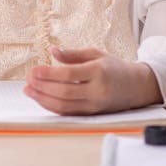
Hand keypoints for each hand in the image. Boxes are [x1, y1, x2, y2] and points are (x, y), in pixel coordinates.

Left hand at [24, 46, 162, 114]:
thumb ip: (73, 54)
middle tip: (27, 80)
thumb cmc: (115, 67)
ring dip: (43, 99)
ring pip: (65, 106)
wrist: (138, 86)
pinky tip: (41, 99)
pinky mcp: (93, 114)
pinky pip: (69, 113)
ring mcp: (95, 104)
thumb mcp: (96, 54)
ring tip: (28, 91)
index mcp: (99, 72)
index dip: (49, 74)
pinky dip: (52, 107)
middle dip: (42, 87)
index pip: (69, 75)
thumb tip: (53, 51)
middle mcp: (98, 90)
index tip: (34, 70)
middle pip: (64, 92)